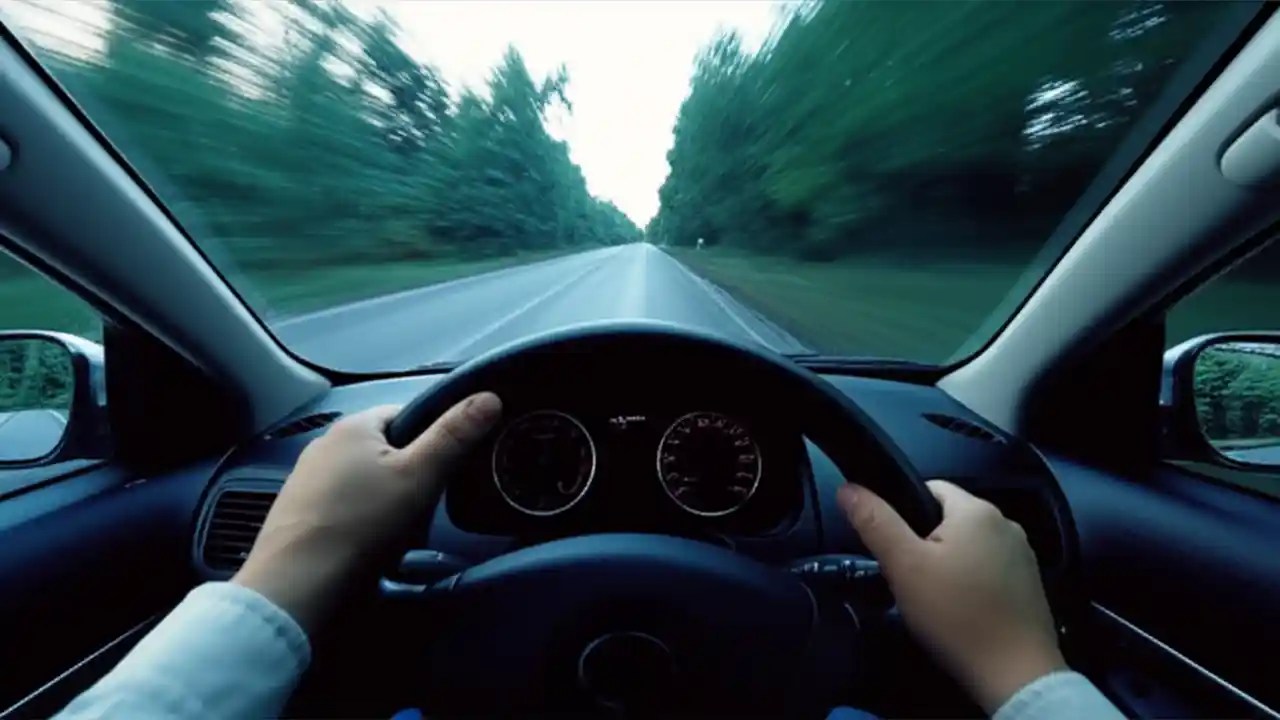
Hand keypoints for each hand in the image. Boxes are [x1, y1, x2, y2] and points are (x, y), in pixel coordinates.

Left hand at [234, 393, 502, 632]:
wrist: (297, 588)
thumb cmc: (362, 525)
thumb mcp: (420, 477)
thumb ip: (454, 436)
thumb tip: (489, 396)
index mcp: (353, 426)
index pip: (408, 416)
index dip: (434, 442)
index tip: (443, 475)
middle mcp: (324, 446)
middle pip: (389, 455)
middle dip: (411, 483)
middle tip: (422, 514)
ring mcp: (306, 483)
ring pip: (369, 487)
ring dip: (389, 509)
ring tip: (396, 539)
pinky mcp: (298, 517)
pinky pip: (346, 513)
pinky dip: (363, 528)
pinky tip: (369, 552)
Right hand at [837, 480, 1064, 712]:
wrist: (1015, 673)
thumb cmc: (956, 614)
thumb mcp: (904, 566)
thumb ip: (875, 522)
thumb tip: (849, 489)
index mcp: (976, 509)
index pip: (929, 488)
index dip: (903, 513)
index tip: (894, 549)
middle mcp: (1006, 523)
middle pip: (949, 519)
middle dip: (926, 543)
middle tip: (910, 579)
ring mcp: (1023, 555)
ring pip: (970, 546)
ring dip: (950, 563)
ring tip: (935, 599)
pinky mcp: (1031, 584)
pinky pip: (990, 569)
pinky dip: (973, 582)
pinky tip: (963, 610)